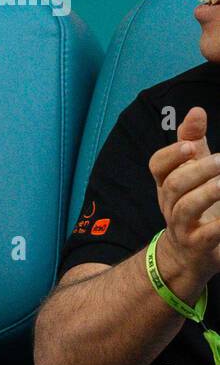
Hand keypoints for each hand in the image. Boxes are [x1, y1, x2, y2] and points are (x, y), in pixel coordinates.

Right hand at [150, 106, 219, 285]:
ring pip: (186, 207)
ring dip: (208, 192)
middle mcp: (169, 203)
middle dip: (197, 170)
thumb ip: (192, 142)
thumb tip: (196, 110)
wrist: (191, 253)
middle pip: (174, 184)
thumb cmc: (196, 204)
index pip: (157, 165)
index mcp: (166, 183)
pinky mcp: (198, 245)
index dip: (171, 155)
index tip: (191, 145)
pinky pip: (207, 234)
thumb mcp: (192, 172)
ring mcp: (181, 226)